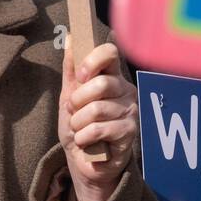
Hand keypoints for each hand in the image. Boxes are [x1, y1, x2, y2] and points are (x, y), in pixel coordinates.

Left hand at [58, 35, 137, 200]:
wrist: (84, 162)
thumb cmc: (79, 126)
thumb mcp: (69, 96)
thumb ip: (71, 70)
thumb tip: (71, 38)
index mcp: (111, 76)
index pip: (111, 53)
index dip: (92, 61)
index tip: (80, 76)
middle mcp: (125, 90)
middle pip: (101, 83)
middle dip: (78, 100)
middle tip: (75, 111)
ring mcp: (130, 111)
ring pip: (96, 109)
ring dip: (78, 123)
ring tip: (80, 129)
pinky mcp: (130, 132)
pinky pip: (99, 129)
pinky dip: (84, 137)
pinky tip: (86, 142)